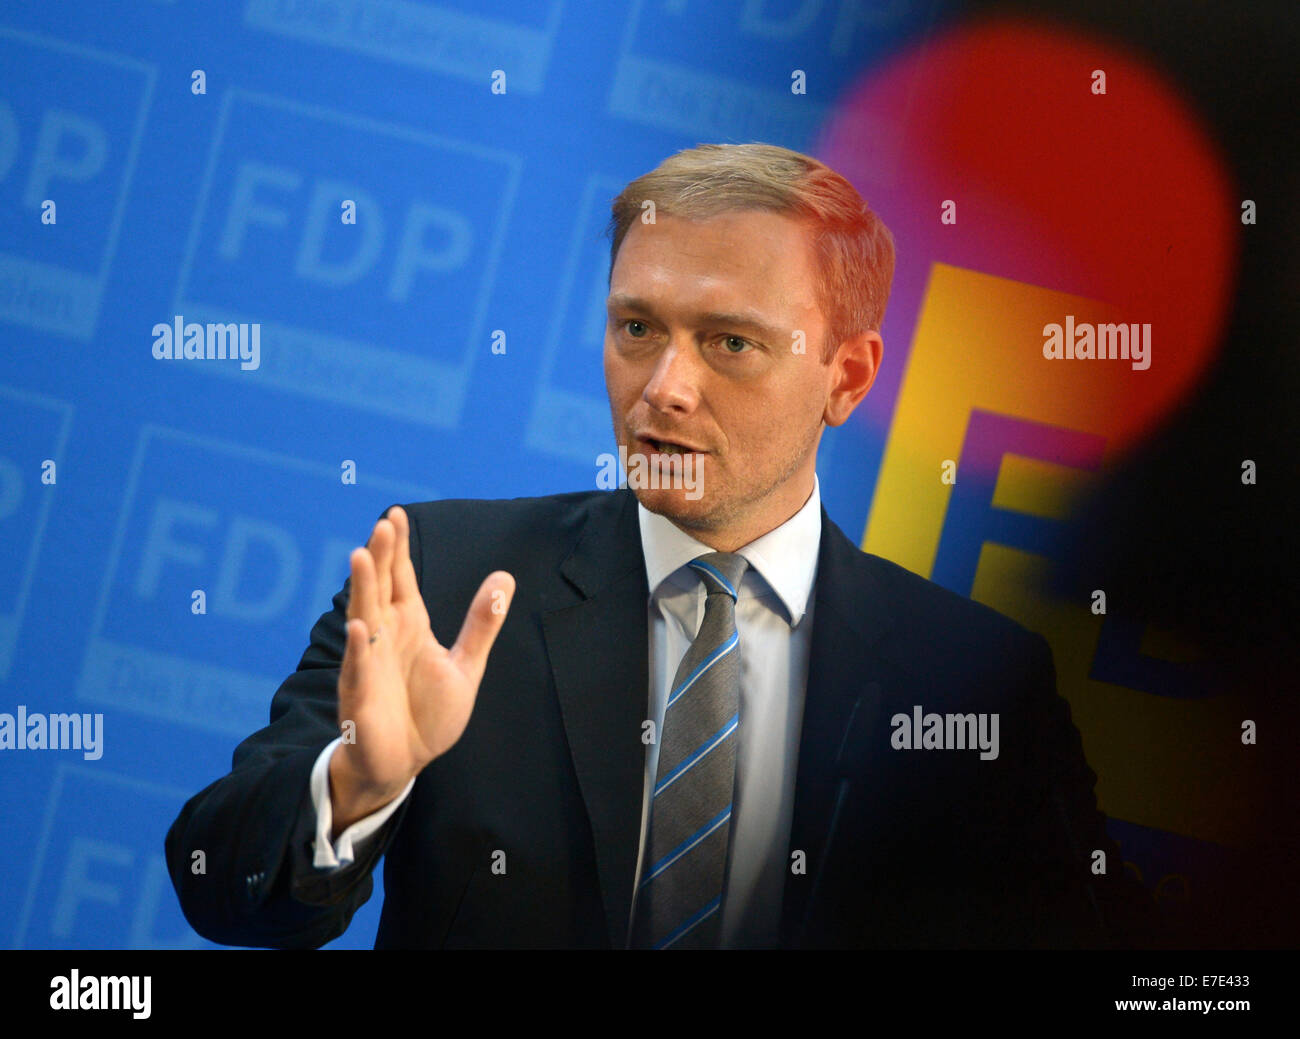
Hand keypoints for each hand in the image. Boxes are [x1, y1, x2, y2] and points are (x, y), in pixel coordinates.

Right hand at [328, 505, 513, 835]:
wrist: (406, 762)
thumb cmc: (428, 714)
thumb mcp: (465, 665)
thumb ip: (482, 624)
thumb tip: (505, 577)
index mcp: (409, 626)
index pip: (401, 579)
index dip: (398, 549)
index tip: (395, 515)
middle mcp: (384, 638)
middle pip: (380, 590)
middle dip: (380, 557)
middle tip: (382, 524)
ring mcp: (368, 665)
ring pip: (363, 619)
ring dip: (362, 589)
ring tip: (360, 557)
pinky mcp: (361, 697)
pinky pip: (358, 669)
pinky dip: (358, 650)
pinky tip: (359, 628)